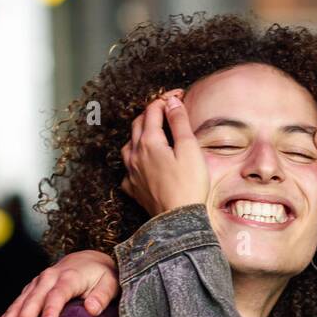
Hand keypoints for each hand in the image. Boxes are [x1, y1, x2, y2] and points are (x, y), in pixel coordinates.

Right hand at [0, 250, 117, 316]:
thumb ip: (102, 296)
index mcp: (68, 277)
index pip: (57, 294)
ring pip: (16, 307)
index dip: (51, 310)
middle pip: (32, 302)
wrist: (87, 260)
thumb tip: (92, 309)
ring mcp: (34, 286)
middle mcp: (47, 279)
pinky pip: (11, 310)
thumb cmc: (101, 276)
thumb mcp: (110, 283)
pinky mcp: (27, 293)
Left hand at [120, 92, 208, 215]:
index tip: (179, 95)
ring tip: (153, 133)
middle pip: (138, 124)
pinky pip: (127, 168)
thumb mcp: (189, 148)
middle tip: (168, 110)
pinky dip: (134, 160)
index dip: (165, 99)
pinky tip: (142, 163)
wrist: (178, 220)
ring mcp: (131, 172)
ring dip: (139, 134)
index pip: (153, 110)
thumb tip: (171, 102)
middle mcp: (135, 154)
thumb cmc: (188, 185)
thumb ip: (178, 122)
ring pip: (128, 144)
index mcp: (149, 141)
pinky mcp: (133, 189)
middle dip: (152, 112)